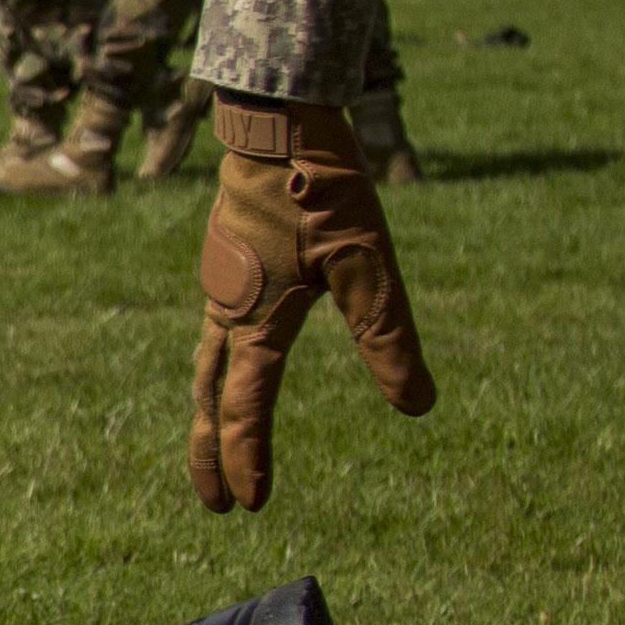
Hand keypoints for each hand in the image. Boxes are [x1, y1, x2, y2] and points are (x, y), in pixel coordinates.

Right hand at [192, 96, 436, 510]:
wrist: (273, 118)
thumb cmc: (323, 187)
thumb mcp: (368, 264)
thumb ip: (388, 337)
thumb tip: (417, 407)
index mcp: (255, 318)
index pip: (246, 406)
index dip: (249, 458)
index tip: (251, 505)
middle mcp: (226, 306)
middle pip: (208, 396)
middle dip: (210, 452)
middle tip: (213, 502)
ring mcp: (220, 280)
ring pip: (206, 361)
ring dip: (209, 408)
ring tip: (216, 434)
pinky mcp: (226, 257)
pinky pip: (214, 327)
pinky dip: (216, 364)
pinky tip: (237, 352)